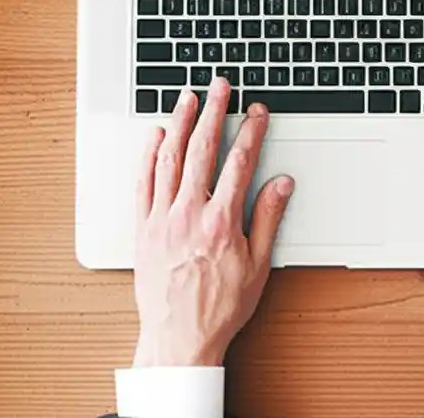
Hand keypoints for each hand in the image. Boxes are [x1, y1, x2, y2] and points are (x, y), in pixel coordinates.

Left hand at [132, 78, 293, 367]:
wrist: (179, 337)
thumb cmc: (220, 306)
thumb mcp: (259, 265)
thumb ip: (269, 219)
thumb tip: (281, 184)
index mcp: (222, 222)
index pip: (240, 162)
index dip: (251, 131)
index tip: (257, 111)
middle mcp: (189, 214)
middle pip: (202, 150)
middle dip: (213, 112)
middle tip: (220, 87)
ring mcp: (161, 218)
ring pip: (169, 158)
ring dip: (179, 123)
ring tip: (188, 98)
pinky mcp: (142, 228)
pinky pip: (142, 182)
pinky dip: (147, 155)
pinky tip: (154, 136)